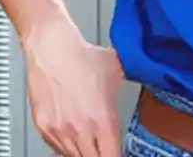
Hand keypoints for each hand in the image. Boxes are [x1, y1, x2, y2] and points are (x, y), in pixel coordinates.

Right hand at [24, 19, 126, 156]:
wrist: (51, 46)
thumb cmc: (81, 56)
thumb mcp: (117, 69)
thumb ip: (134, 81)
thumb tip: (149, 77)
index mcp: (103, 120)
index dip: (117, 155)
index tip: (118, 152)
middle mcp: (80, 130)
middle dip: (102, 155)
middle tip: (105, 148)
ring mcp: (60, 131)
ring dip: (84, 152)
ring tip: (90, 141)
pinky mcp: (44, 127)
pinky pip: (57, 148)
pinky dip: (66, 146)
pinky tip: (73, 135)